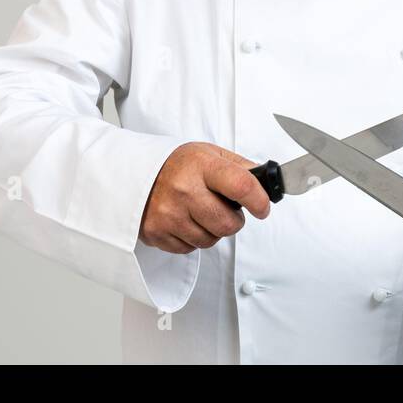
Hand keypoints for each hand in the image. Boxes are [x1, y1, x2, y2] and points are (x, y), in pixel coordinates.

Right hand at [138, 142, 270, 253]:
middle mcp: (184, 190)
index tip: (263, 207)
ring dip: (213, 230)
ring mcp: (169, 214)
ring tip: (201, 212)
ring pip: (211, 240)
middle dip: (234, 220)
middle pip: (228, 223)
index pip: (241, 186)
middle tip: (226, 209)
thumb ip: (240, 167)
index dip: (259, 200)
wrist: (134, 174)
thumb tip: (268, 181)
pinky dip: (193, 238)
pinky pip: (190, 248)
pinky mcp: (157, 233)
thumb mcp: (209, 154)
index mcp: (201, 166)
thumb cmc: (177, 164)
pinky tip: (185, 220)